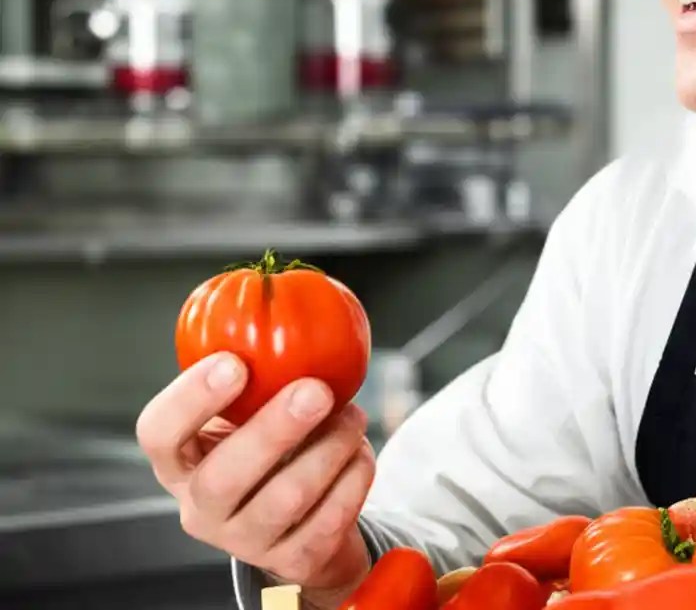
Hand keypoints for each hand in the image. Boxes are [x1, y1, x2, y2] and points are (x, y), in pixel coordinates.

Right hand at [136, 352, 375, 608]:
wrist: (303, 525)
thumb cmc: (271, 453)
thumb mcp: (248, 416)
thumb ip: (255, 378)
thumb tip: (286, 311)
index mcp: (180, 462)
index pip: (159, 434)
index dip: (190, 399)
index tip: (235, 363)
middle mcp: (202, 508)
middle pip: (224, 477)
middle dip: (275, 429)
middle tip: (316, 389)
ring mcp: (245, 541)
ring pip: (288, 497)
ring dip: (331, 447)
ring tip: (355, 416)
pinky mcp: (294, 560)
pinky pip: (330, 517)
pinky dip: (355, 476)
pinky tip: (361, 451)